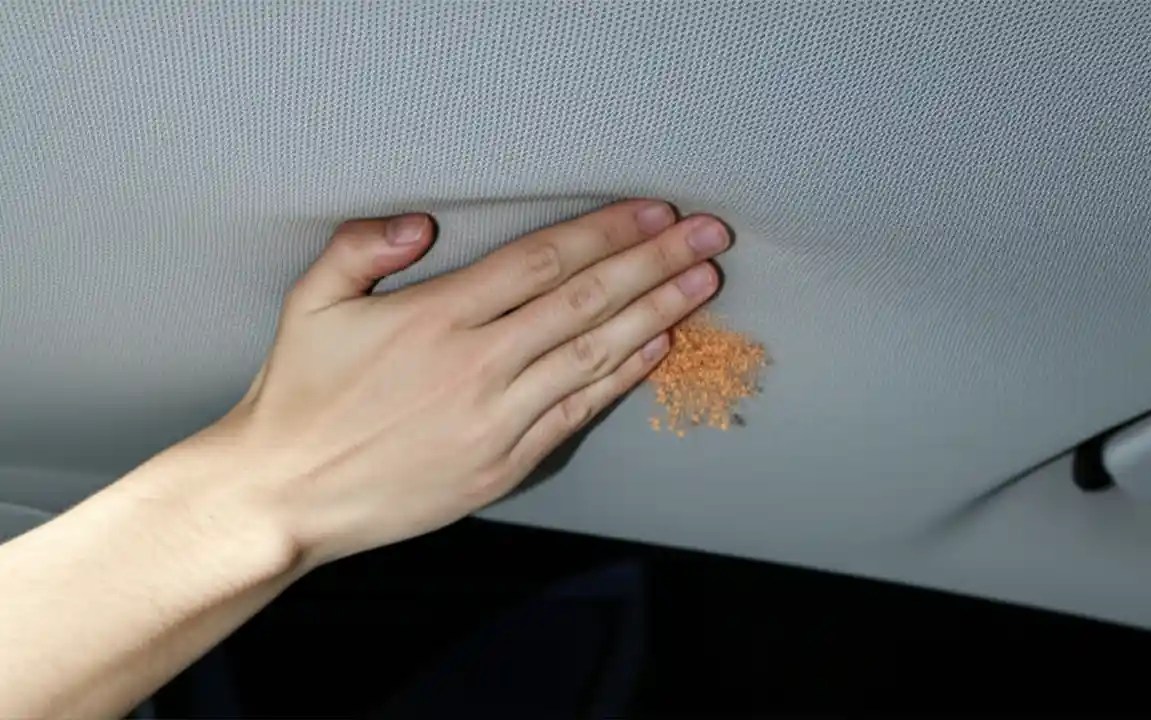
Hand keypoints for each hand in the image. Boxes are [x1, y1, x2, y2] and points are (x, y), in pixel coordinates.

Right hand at [185, 200, 728, 566]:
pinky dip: (622, 379)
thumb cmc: (299, 398)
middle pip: (586, 300)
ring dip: (656, 314)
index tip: (653, 212)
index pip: (542, 260)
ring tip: (701, 283)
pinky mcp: (502, 465)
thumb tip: (420, 224)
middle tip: (708, 236)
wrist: (285, 497)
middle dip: (655, 262)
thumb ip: (362, 248)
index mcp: (435, 318)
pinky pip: (577, 413)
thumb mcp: (309, 303)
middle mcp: (477, 366)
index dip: (606, 231)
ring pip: (594, 355)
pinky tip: (657, 348)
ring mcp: (496, 420)